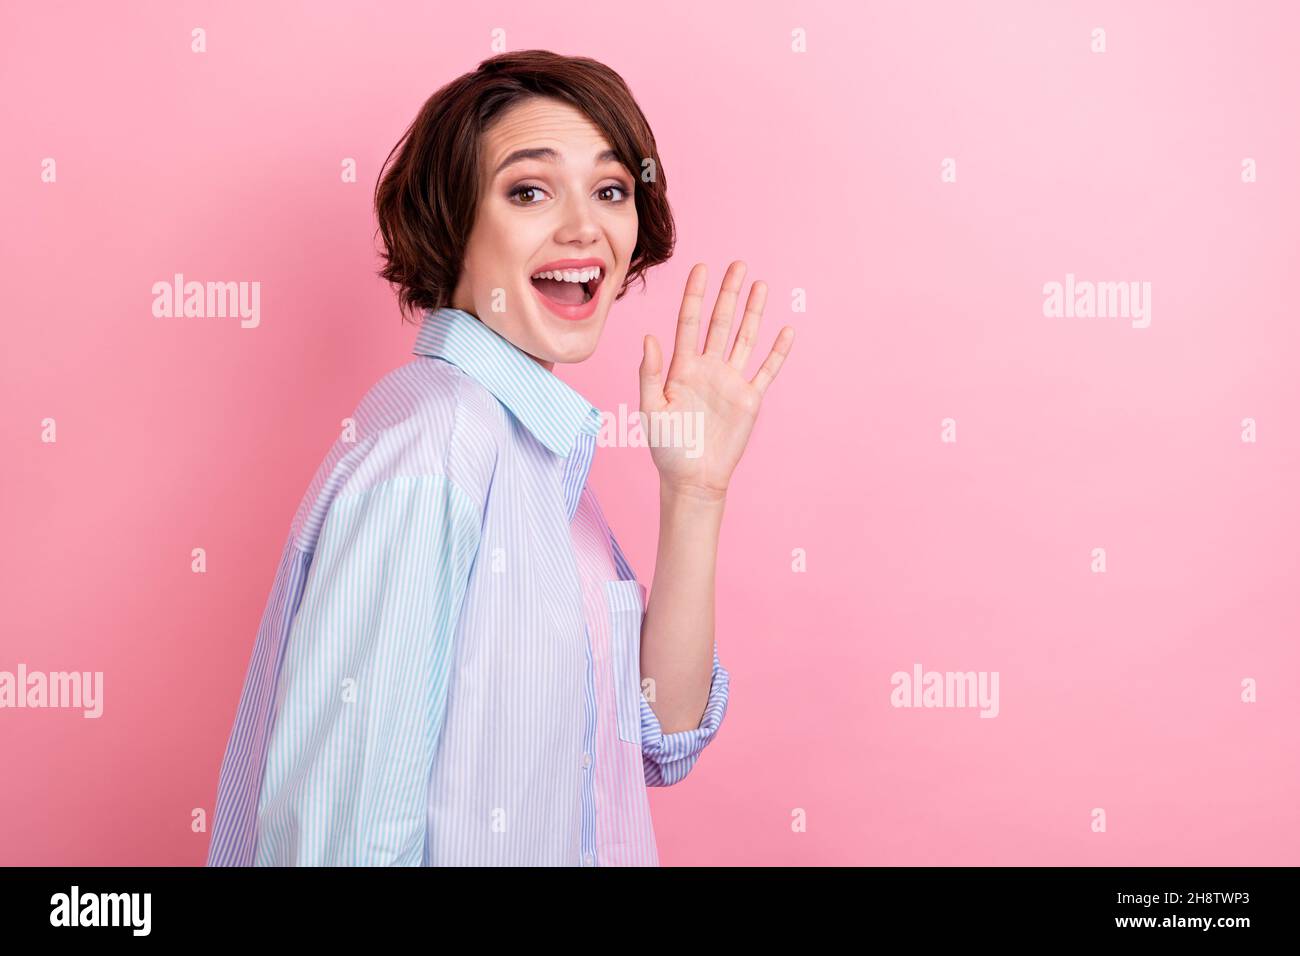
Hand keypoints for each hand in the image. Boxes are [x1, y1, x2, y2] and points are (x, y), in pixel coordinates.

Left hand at [638, 261, 793, 499]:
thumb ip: (650, 374)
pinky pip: (766, 370)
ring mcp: (730, 382)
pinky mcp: (749, 399)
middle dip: (729, 293)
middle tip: (738, 264)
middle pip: (721, 322)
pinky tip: (785, 330)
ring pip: (745, 338)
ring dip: (753, 312)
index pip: (689, 322)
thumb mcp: (650, 410)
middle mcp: (708, 368)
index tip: (701, 268)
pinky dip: (777, 351)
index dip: (695, 295)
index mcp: (681, 368)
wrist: (692, 479)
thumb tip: (650, 337)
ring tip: (761, 285)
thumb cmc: (666, 448)